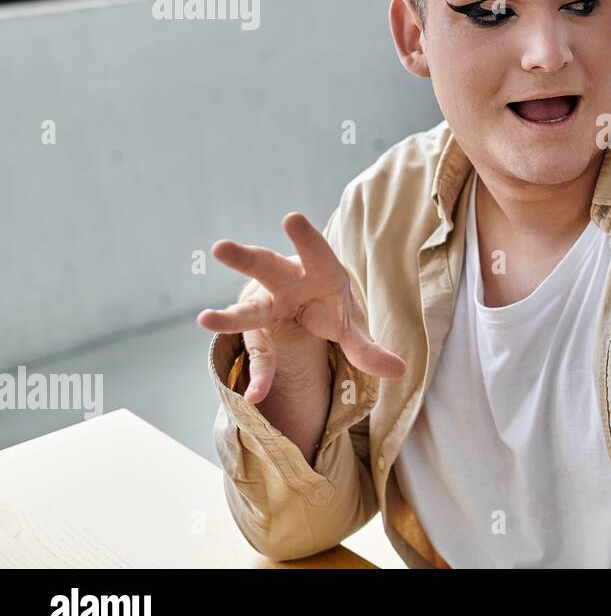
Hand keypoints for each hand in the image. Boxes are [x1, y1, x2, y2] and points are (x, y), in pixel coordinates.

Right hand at [196, 212, 405, 403]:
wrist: (307, 311)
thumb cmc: (331, 306)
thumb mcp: (353, 324)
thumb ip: (370, 348)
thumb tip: (400, 371)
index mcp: (318, 270)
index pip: (314, 251)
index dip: (304, 237)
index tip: (291, 218)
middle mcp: (286, 283)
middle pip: (265, 267)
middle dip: (245, 258)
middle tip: (220, 247)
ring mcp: (267, 307)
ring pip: (248, 310)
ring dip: (228, 316)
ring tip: (205, 319)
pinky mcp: (260, 335)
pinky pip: (260, 356)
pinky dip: (261, 376)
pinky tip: (256, 397)